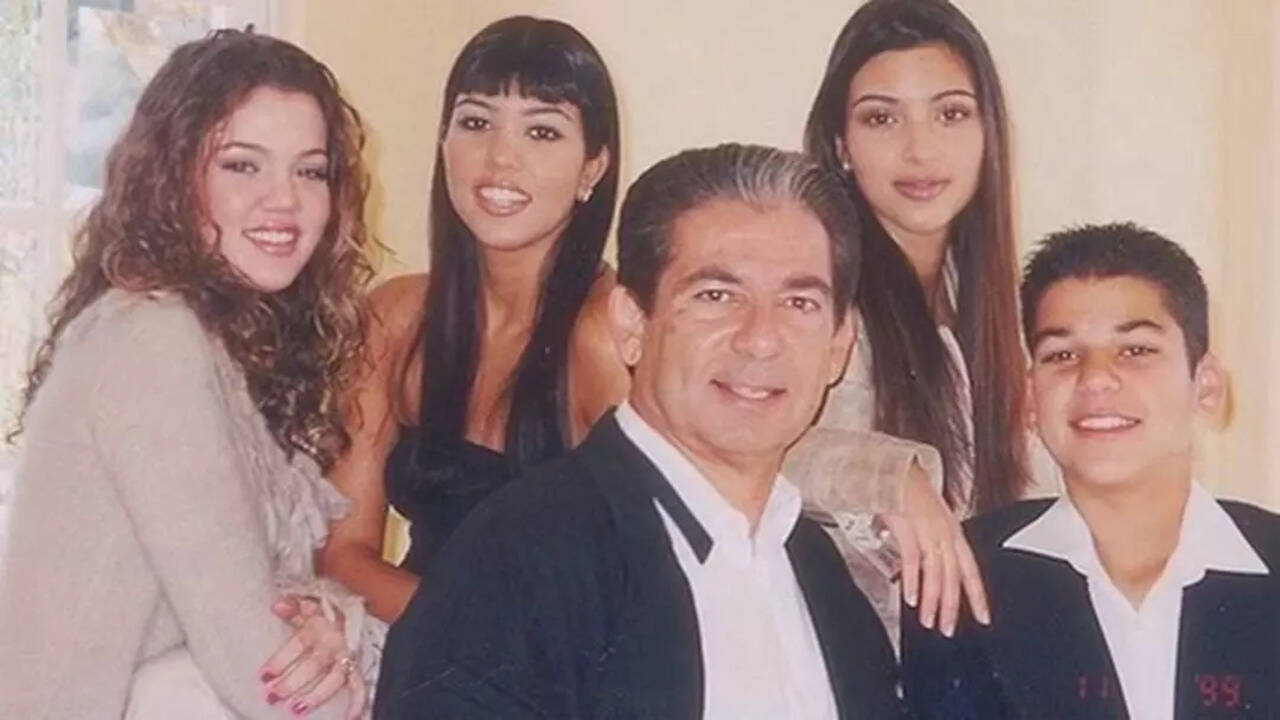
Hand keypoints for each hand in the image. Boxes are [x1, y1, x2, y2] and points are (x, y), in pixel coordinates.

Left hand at [260, 595, 366, 717]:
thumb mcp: (311, 602)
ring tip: (297, 709)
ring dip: (316, 695)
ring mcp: (347, 656)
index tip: (262, 676)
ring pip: (334, 679)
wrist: (362, 605)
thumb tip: (278, 605)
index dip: (280, 660)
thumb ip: (295, 604)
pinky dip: (358, 703)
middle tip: (272, 696)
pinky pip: (360, 686)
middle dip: (292, 682)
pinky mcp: (359, 666)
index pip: (298, 645)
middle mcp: (334, 643)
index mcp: (319, 627)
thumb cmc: (331, 608)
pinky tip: (351, 718)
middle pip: (313, 665)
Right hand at [879, 463, 989, 635]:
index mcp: (953, 531)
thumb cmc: (908, 492)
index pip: (971, 569)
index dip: (978, 595)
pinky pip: (914, 560)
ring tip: (928, 621)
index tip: (983, 617)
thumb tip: (920, 566)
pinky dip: (913, 582)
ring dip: (933, 600)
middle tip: (947, 628)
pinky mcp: (909, 527)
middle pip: (954, 576)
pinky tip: (912, 599)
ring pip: (936, 573)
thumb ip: (927, 542)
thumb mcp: (927, 519)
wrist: (895, 470)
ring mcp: (929, 530)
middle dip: (952, 606)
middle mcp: (946, 532)